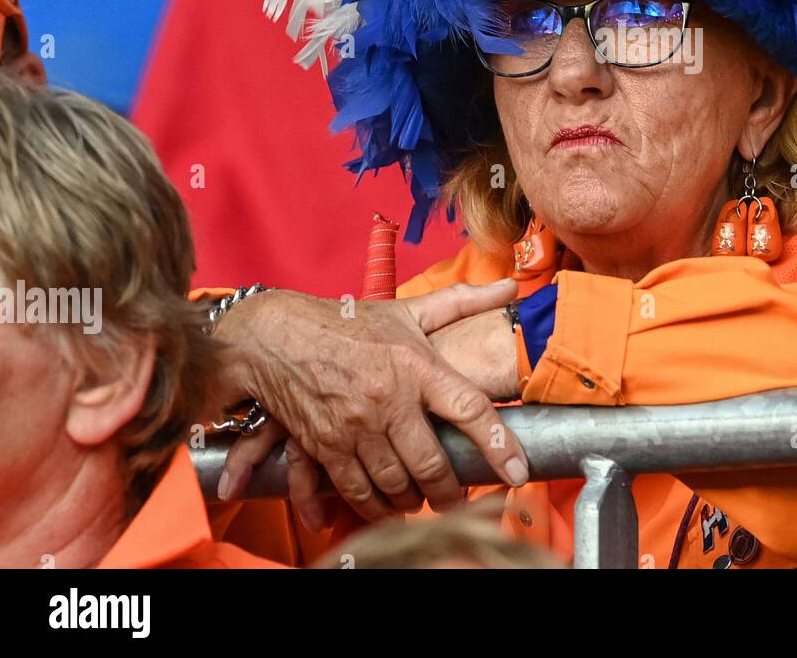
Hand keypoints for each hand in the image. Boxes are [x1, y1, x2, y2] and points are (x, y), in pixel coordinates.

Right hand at [213, 281, 527, 524]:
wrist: (277, 335)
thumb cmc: (349, 324)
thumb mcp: (408, 310)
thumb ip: (462, 302)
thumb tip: (510, 288)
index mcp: (416, 365)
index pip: (470, 410)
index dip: (499, 446)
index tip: (519, 473)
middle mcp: (388, 399)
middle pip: (431, 464)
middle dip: (450, 492)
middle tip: (460, 502)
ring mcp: (354, 426)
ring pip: (394, 485)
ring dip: (413, 501)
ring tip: (423, 502)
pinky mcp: (324, 445)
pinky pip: (355, 491)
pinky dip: (374, 507)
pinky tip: (386, 508)